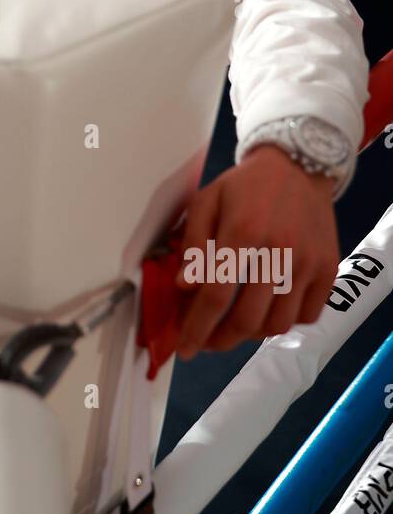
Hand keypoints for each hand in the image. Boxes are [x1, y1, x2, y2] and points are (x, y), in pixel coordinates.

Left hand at [174, 145, 339, 358]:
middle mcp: (280, 251)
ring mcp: (308, 262)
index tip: (186, 348)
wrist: (298, 165)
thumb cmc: (245, 186)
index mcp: (243, 232)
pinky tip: (266, 311)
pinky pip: (306, 316)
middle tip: (206, 341)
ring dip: (250, 335)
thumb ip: (194, 244)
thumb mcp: (207, 201)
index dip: (197, 327)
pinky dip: (284, 323)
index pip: (216, 295)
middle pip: (247, 318)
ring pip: (277, 324)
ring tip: (233, 326)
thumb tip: (184, 287)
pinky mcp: (328, 269)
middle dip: (220, 339)